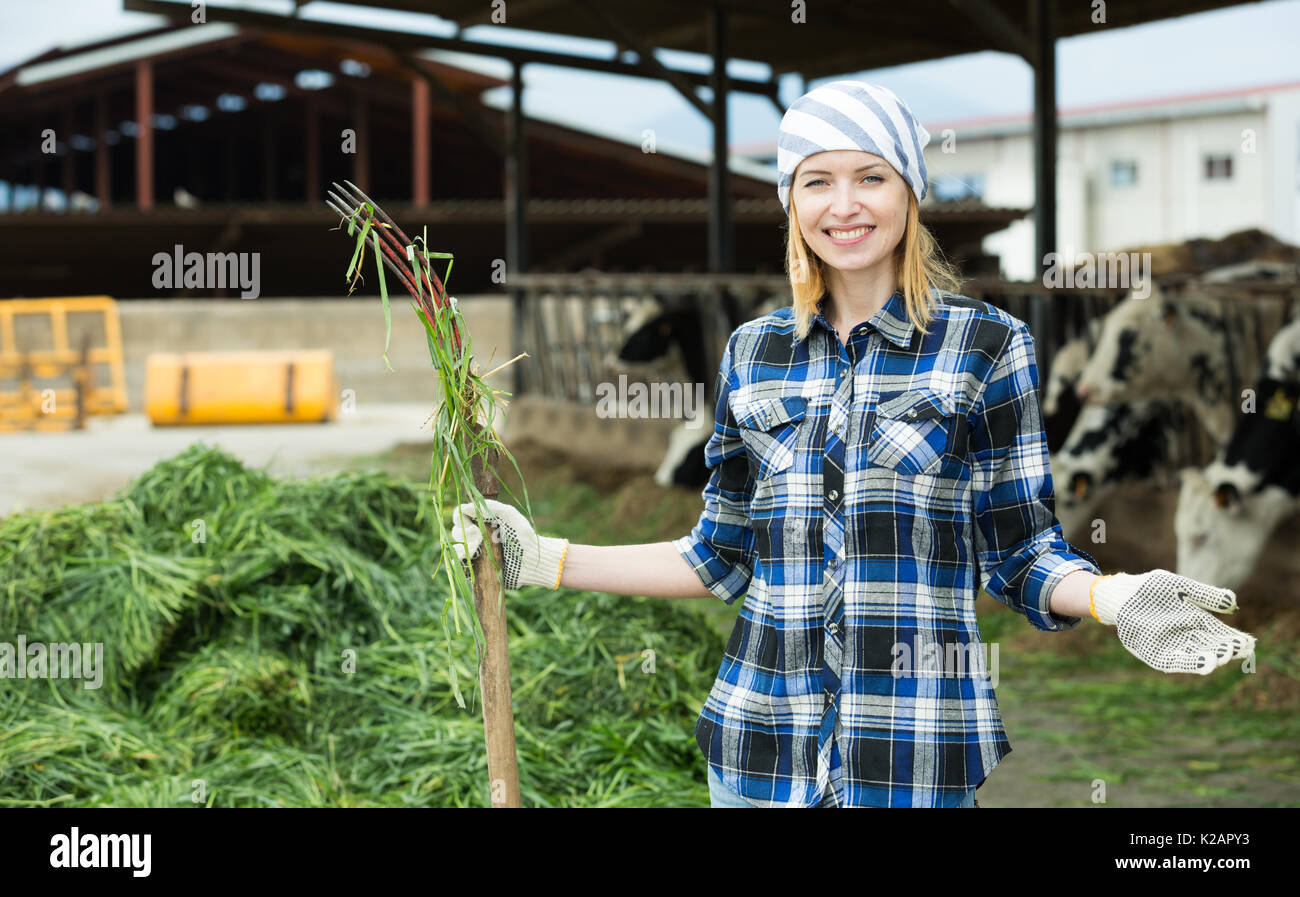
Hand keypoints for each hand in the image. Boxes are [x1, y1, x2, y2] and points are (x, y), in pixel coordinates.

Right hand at [449, 498, 568, 589]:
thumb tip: (465, 507)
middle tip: (479, 537)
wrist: (533, 562)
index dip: (461, 518)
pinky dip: (460, 560)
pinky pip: (460, 564)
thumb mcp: (510, 515)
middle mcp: (477, 535)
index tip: (474, 524)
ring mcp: (476, 552)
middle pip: (457, 530)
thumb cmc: (524, 536)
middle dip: (464, 533)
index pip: (461, 515)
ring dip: (463, 546)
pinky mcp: (476, 568)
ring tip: (476, 549)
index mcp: (483, 521)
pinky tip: (470, 558)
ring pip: (457, 547)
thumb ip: (490, 506)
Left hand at [1090, 569, 1256, 674]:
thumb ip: (1204, 594)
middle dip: (1224, 650)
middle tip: (1239, 650)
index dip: (1235, 640)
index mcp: (1196, 621)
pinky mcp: (1153, 653)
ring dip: (1207, 659)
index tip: (1249, 643)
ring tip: (1220, 659)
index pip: (1220, 634)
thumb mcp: (1179, 588)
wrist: (1121, 593)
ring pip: (1193, 657)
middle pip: (1210, 647)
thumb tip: (1233, 601)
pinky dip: (1185, 663)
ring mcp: (1170, 646)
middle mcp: (1186, 636)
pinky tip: (1200, 664)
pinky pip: (1171, 661)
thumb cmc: (1150, 588)